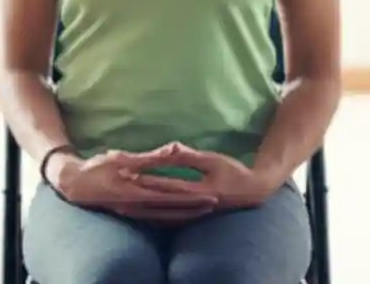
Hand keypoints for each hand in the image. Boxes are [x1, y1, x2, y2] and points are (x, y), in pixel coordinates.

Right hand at [50, 148, 218, 223]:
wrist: (74, 186)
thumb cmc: (96, 168)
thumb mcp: (121, 159)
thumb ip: (148, 158)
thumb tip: (172, 152)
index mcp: (138, 192)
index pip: (172, 195)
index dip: (192, 197)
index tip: (210, 196)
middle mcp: (138, 206)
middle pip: (172, 209)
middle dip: (194, 208)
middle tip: (214, 205)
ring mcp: (134, 212)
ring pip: (165, 216)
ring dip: (184, 214)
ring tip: (202, 211)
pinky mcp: (130, 212)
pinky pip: (155, 217)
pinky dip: (170, 216)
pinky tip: (178, 215)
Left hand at [128, 142, 278, 210]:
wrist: (253, 192)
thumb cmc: (233, 172)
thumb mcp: (213, 160)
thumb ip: (190, 157)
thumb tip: (170, 149)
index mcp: (198, 191)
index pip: (166, 184)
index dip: (146, 178)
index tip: (127, 173)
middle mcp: (192, 207)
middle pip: (158, 202)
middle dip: (136, 197)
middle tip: (116, 191)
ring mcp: (191, 215)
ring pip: (160, 215)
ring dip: (141, 211)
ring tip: (121, 207)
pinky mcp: (191, 218)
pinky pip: (167, 219)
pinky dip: (152, 216)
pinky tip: (139, 215)